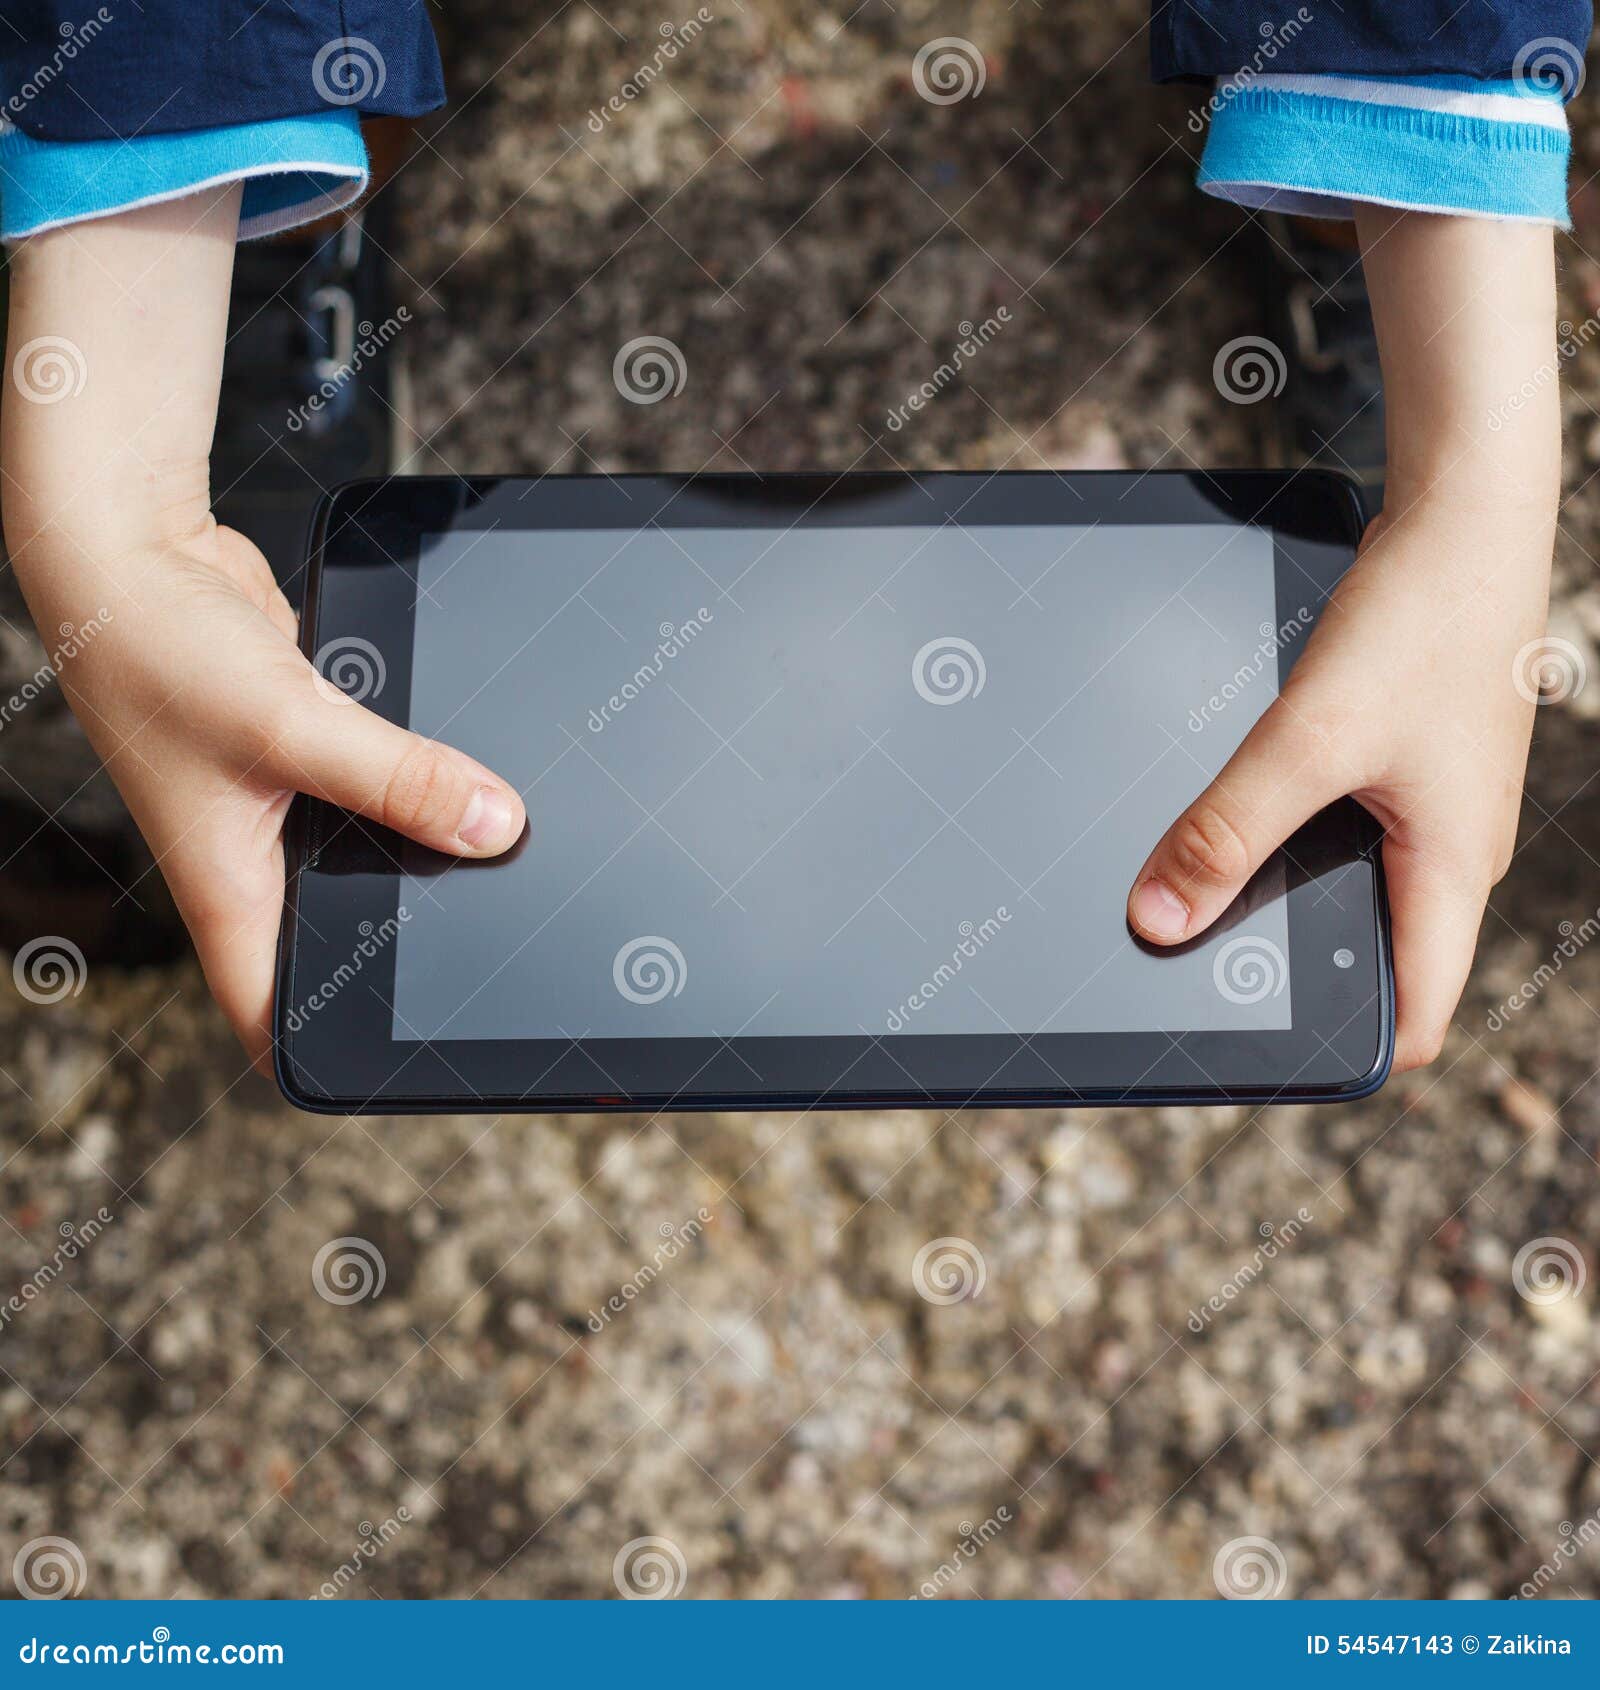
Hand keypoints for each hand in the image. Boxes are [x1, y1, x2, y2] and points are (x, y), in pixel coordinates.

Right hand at [25, 518, 525, 1073]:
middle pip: (337, 945)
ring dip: (420, 866)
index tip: (407, 1078)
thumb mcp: (290, 725)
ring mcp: (281, 811)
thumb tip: (494, 827)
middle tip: (492, 966)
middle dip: (401, 961)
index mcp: (230, 893)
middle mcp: (255, 864)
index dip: (330, 1064)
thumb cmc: (161, 650)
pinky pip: (376, 794)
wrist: (133, 553)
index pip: (274, 1018)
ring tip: (504, 882)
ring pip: (366, 865)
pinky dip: (416, 794)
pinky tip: (476, 788)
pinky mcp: (307, 756)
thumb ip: (397, 779)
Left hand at [1126, 494, 1551, 1071]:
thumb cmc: (1421, 619)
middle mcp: (1450, 855)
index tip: (1258, 1050)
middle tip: (1198, 972)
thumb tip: (1158, 920)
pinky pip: (1345, 834)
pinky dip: (1289, 841)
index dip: (1347, 1052)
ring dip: (1282, 902)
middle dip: (1292, 976)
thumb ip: (1230, 829)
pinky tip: (1230, 820)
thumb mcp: (1311, 737)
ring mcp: (1430, 810)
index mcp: (1451, 872)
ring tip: (1196, 898)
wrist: (1466, 513)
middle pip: (1373, 961)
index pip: (1418, 1019)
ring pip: (1350, 893)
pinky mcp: (1404, 767)